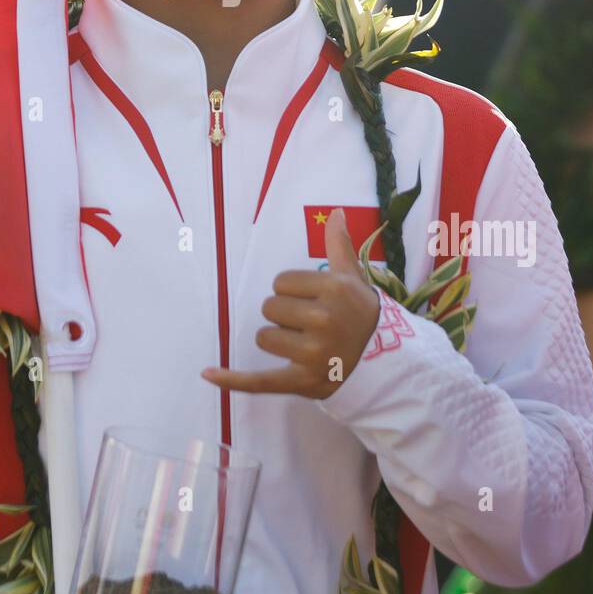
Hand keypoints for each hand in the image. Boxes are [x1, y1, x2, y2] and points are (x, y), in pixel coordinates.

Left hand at [201, 209, 379, 399]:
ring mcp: (314, 353)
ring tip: (305, 344)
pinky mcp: (304, 381)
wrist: (384, 360)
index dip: (291, 290)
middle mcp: (324, 319)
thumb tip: (335, 212)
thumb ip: (338, 245)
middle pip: (269, 308)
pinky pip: (260, 380)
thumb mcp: (351, 277)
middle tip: (310, 323)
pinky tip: (208, 373)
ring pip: (264, 337)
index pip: (280, 282)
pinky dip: (233, 380)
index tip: (312, 299)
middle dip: (283, 314)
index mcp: (332, 289)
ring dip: (277, 340)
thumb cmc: (360, 313)